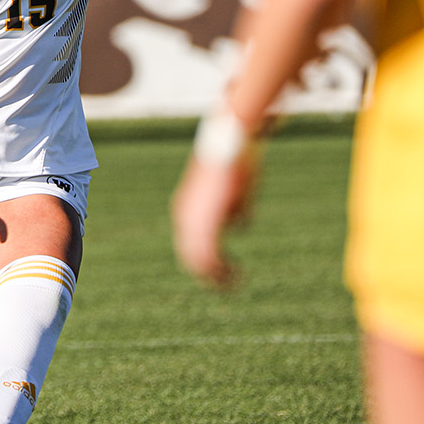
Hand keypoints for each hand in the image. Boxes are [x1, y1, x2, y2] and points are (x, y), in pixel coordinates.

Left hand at [173, 155, 255, 288]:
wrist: (231, 138)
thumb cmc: (237, 160)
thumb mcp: (235, 190)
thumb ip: (234, 210)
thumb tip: (239, 226)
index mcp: (187, 208)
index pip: (190, 243)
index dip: (206, 260)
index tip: (223, 270)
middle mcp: (184, 217)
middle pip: (191, 256)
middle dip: (210, 274)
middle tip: (228, 285)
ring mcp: (194, 220)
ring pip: (199, 261)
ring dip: (217, 277)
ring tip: (234, 284)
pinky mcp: (207, 221)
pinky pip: (211, 258)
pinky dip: (223, 272)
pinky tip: (236, 278)